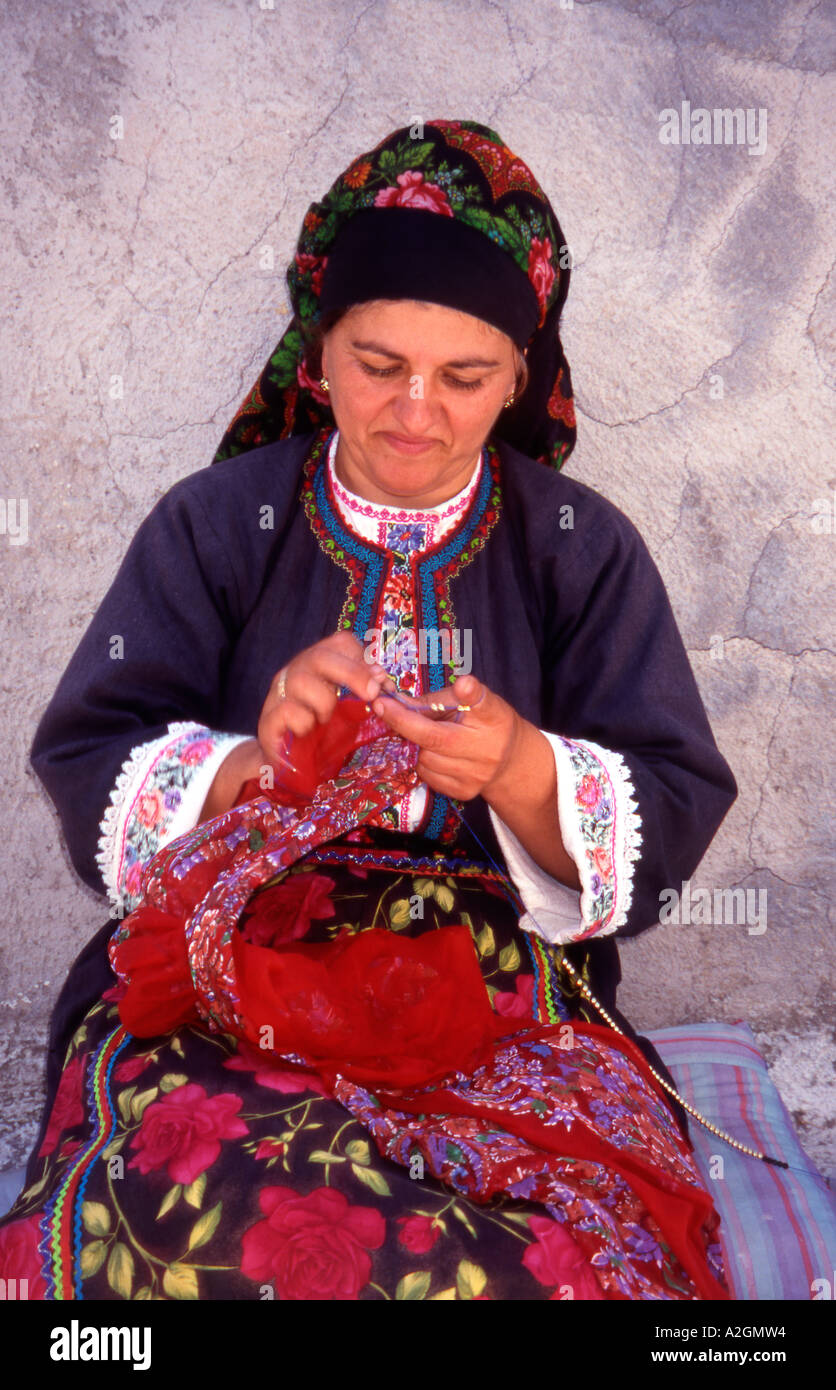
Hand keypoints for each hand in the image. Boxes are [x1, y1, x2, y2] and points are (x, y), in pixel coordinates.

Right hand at [258, 630, 387, 767]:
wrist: (285, 760)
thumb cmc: (320, 730)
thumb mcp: (345, 707)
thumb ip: (363, 691)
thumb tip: (381, 680)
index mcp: (318, 665)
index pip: (340, 642)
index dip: (363, 659)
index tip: (379, 682)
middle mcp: (296, 672)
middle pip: (321, 656)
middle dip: (352, 673)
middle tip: (372, 694)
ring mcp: (278, 693)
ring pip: (301, 681)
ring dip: (323, 703)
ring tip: (324, 720)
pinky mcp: (267, 718)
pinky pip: (287, 710)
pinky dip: (303, 722)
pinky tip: (306, 731)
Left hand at [371, 673, 522, 802]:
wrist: (509, 761)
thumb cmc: (483, 723)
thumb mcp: (470, 702)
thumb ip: (437, 700)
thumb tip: (396, 702)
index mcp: (493, 715)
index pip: (483, 703)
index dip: (470, 693)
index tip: (464, 684)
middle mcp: (488, 746)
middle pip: (436, 736)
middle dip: (403, 721)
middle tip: (382, 705)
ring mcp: (476, 773)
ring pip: (425, 758)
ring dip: (416, 744)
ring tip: (425, 734)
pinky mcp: (465, 792)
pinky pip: (427, 775)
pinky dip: (423, 762)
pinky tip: (434, 754)